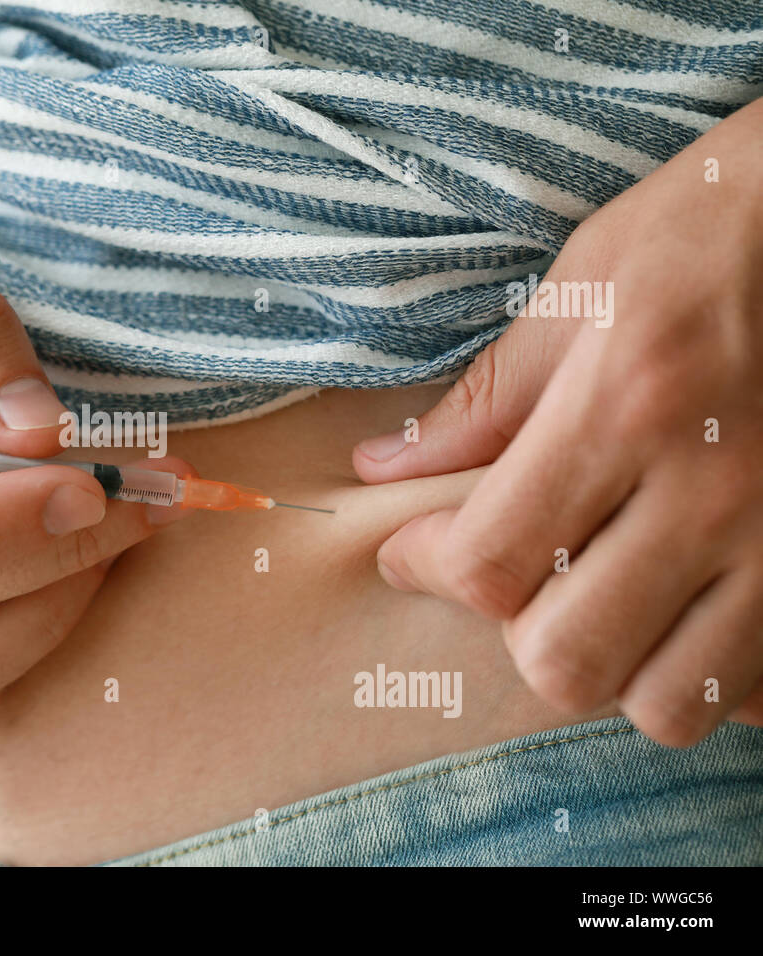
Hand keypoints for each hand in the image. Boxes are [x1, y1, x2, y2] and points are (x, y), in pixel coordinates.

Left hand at [353, 100, 762, 746]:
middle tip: (514, 577)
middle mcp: (713, 489)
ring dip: (613, 668)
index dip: (427, 568)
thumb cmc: (718, 228)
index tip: (415, 549)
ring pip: (667, 702)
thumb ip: (488, 396)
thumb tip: (387, 468)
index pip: (488, 561)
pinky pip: (758, 688)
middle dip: (513, 629)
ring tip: (604, 601)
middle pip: (566, 659)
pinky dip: (709, 671)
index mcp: (627, 406)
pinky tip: (690, 608)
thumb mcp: (585, 284)